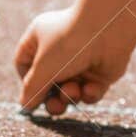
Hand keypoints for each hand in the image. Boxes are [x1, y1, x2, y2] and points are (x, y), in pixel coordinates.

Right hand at [14, 6, 132, 114]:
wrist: (110, 29)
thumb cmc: (70, 43)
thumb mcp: (43, 68)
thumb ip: (32, 90)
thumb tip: (26, 105)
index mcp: (40, 39)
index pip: (25, 65)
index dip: (27, 83)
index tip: (32, 94)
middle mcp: (59, 50)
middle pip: (49, 84)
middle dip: (52, 98)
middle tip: (56, 107)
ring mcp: (81, 61)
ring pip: (70, 90)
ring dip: (70, 95)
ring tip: (74, 91)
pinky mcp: (100, 71)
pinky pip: (90, 91)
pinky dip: (89, 94)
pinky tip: (91, 88)